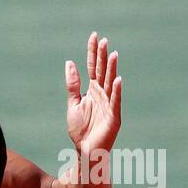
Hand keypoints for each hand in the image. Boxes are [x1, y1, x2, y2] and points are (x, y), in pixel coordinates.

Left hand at [65, 32, 122, 157]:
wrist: (85, 150)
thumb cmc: (80, 129)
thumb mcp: (73, 103)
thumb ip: (72, 85)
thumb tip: (69, 62)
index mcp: (92, 90)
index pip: (92, 67)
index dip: (93, 52)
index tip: (94, 36)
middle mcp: (102, 94)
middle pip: (102, 72)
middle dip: (102, 57)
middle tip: (103, 40)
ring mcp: (109, 104)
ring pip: (110, 83)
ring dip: (111, 69)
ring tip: (112, 55)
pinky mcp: (114, 117)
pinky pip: (115, 102)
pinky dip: (116, 91)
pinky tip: (118, 80)